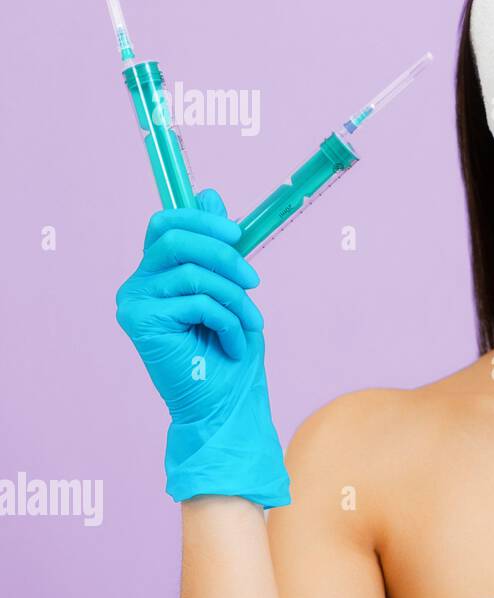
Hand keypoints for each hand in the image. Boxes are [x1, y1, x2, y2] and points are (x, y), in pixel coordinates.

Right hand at [115, 188, 290, 507]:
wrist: (225, 404)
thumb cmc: (229, 350)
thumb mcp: (231, 288)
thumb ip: (216, 245)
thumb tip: (210, 194)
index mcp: (156, 272)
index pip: (166, 223)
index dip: (201, 218)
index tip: (236, 232)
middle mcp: (137, 284)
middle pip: (177, 238)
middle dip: (226, 255)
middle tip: (254, 282)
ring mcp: (134, 303)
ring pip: (193, 272)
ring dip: (235, 298)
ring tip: (251, 324)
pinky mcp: (140, 323)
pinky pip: (197, 302)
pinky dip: (227, 321)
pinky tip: (232, 343)